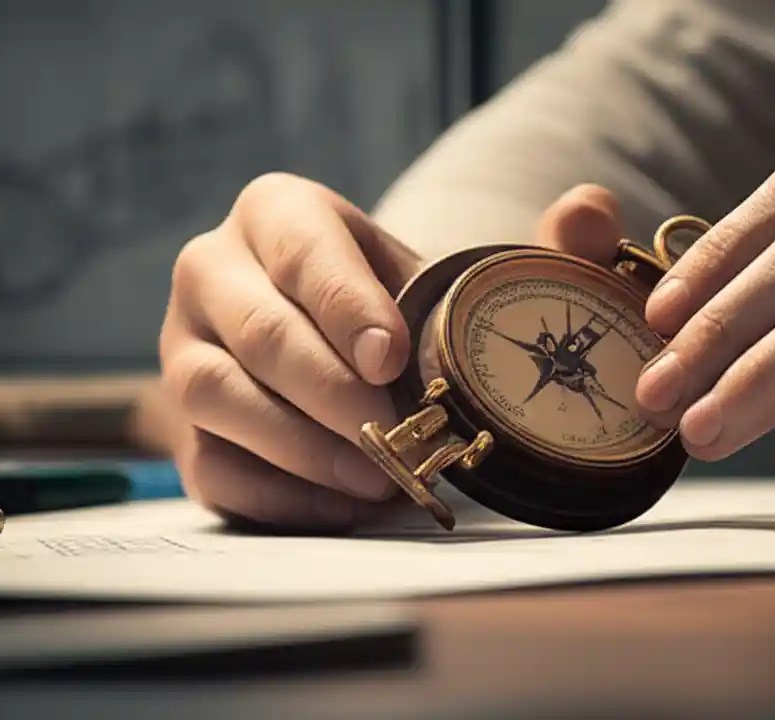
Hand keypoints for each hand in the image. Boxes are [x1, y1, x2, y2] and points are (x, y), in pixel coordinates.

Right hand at [160, 172, 622, 530]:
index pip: (302, 253)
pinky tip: (347, 506)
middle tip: (398, 435)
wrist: (346, 346)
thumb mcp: (463, 269)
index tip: (394, 361)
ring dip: (306, 448)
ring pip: (218, 398)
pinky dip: (281, 496)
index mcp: (277, 213)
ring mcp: (183, 350)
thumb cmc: (408, 305)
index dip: (348, 308)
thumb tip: (591, 214)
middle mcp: (212, 271)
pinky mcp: (186, 427)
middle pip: (260, 333)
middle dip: (335, 393)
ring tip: (381, 477)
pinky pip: (213, 468)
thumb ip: (544, 244)